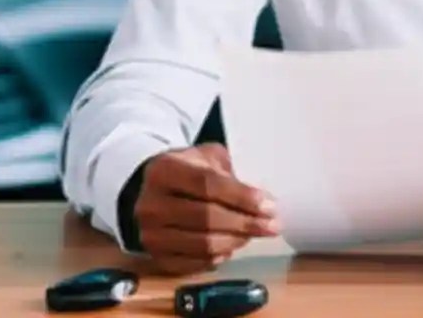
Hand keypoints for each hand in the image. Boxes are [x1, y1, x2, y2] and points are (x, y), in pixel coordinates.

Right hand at [133, 143, 280, 274]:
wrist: (153, 193)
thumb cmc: (187, 172)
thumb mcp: (206, 157)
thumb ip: (230, 172)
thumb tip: (261, 201)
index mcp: (163, 170)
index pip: (206, 184)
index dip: (240, 196)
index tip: (269, 204)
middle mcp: (151, 204)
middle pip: (206, 217)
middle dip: (245, 222)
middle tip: (272, 225)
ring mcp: (151, 234)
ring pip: (203, 244)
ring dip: (236, 240)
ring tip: (253, 234)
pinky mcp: (156, 258)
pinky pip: (196, 264)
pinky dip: (219, 257)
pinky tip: (231, 246)